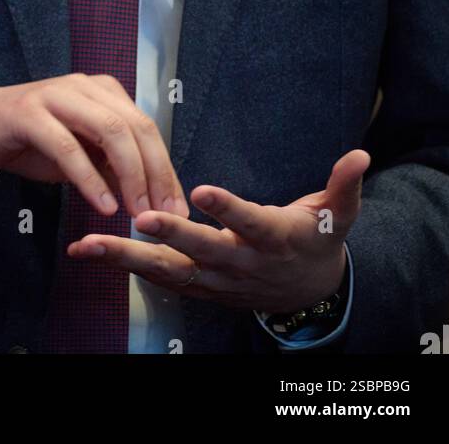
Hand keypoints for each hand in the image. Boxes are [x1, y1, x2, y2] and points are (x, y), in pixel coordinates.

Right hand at [0, 74, 188, 220]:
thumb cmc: (29, 140)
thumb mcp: (79, 153)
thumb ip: (111, 166)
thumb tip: (153, 196)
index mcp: (102, 91)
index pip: (146, 127)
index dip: (165, 168)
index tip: (177, 208)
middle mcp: (84, 86)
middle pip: (134, 126)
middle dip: (155, 173)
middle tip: (164, 215)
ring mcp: (55, 95)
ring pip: (109, 130)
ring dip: (129, 175)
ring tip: (137, 213)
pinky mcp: (27, 113)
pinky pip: (67, 146)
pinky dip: (89, 178)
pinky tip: (102, 206)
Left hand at [64, 148, 369, 312]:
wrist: (309, 293)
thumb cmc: (316, 242)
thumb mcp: (336, 216)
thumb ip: (343, 186)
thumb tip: (359, 154)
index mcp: (271, 239)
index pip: (249, 221)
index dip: (228, 207)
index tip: (202, 190)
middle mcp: (239, 263)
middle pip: (202, 250)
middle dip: (171, 236)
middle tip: (139, 219)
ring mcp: (216, 280)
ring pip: (169, 270)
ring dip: (127, 257)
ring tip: (89, 244)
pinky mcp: (198, 287)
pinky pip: (158, 279)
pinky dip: (125, 266)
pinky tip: (92, 251)